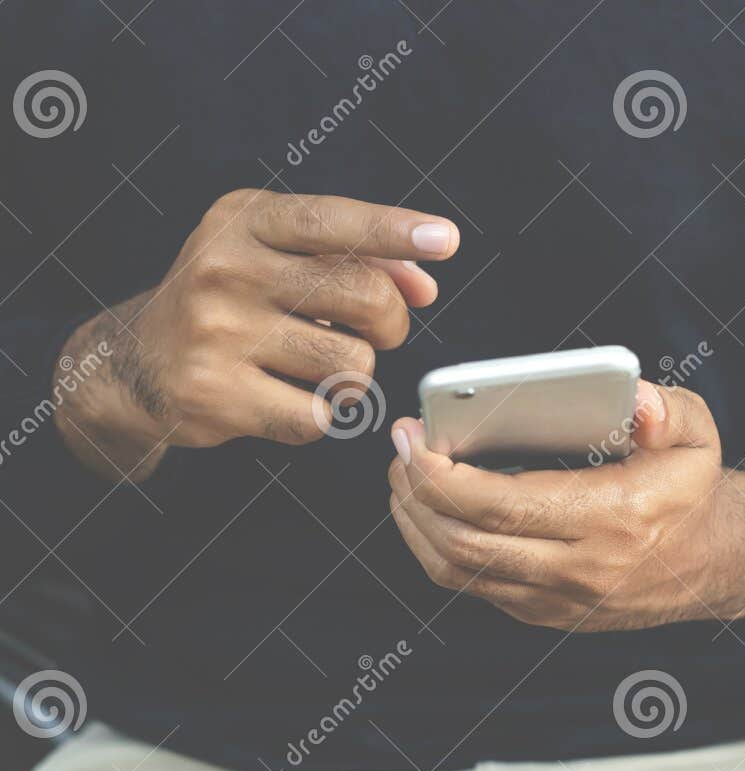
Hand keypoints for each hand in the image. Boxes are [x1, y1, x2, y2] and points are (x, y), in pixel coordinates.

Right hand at [54, 189, 458, 479]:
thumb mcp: (277, 256)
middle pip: (365, 297)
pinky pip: (318, 417)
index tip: (446, 239)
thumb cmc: (233, 300)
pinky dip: (320, 415)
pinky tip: (288, 398)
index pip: (331, 221)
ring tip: (321, 366)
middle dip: (390, 322)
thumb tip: (424, 286)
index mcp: (243, 220)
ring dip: (356, 376)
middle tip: (375, 330)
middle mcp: (225, 268)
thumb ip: (355, 259)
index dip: (394, 230)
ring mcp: (217, 333)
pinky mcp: (215, 395)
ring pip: (353, 365)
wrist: (138, 362)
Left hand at [386, 381, 744, 631]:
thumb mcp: (697, 437)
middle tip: (399, 447)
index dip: (442, 476)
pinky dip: (437, 546)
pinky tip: (429, 507)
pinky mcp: (543, 613)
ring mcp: (557, 599)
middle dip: (415, 493)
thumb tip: (636, 399)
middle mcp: (579, 569)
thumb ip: (668, 410)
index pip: (502, 507)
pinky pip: (471, 586)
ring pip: (456, 571)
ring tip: (405, 475)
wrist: (711, 565)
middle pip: (463, 543)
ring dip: (415, 522)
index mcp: (611, 519)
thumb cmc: (690, 489)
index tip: (414, 438)